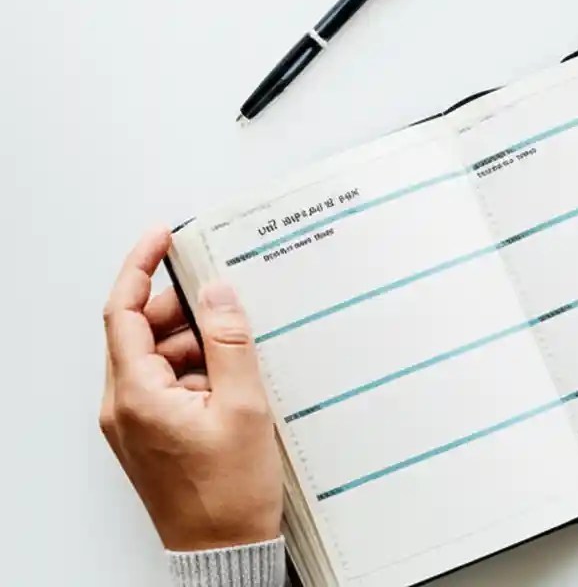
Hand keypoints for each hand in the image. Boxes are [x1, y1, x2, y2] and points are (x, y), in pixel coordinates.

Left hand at [99, 226, 282, 551]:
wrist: (225, 550)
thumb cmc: (229, 495)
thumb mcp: (243, 408)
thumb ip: (229, 343)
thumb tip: (217, 295)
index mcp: (136, 396)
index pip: (123, 312)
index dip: (140, 268)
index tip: (160, 239)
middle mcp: (124, 407)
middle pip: (140, 332)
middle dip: (181, 311)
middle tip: (224, 302)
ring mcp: (134, 423)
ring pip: (156, 358)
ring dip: (194, 345)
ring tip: (238, 357)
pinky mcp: (151, 434)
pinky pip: (166, 384)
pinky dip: (196, 372)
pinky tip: (232, 384)